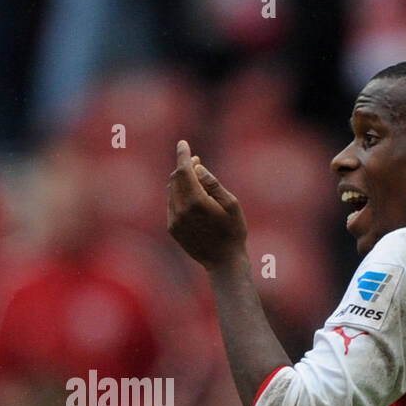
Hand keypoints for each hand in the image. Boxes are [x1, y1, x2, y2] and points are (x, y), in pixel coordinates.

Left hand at [167, 139, 248, 269]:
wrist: (223, 262)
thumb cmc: (233, 231)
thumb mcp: (231, 204)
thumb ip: (213, 183)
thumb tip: (197, 168)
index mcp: (196, 202)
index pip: (184, 171)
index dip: (183, 155)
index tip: (183, 143)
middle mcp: (181, 210)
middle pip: (176, 178)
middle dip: (184, 167)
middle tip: (198, 162)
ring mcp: (174, 220)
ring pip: (172, 190)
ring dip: (181, 180)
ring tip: (197, 178)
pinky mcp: (172, 228)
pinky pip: (171, 203)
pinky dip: (178, 194)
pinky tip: (191, 195)